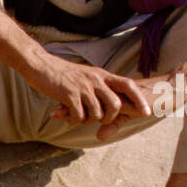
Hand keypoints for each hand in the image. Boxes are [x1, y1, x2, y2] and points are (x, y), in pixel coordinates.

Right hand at [21, 56, 151, 135]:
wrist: (40, 65)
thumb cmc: (62, 73)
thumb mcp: (86, 75)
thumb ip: (98, 85)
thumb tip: (109, 99)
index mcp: (102, 75)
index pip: (128, 85)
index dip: (139, 100)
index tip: (146, 113)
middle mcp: (96, 80)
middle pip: (115, 105)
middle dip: (109, 118)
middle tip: (99, 120)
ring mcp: (83, 87)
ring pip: (96, 114)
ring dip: (87, 121)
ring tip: (78, 117)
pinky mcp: (69, 94)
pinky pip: (79, 116)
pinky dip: (74, 121)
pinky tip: (67, 117)